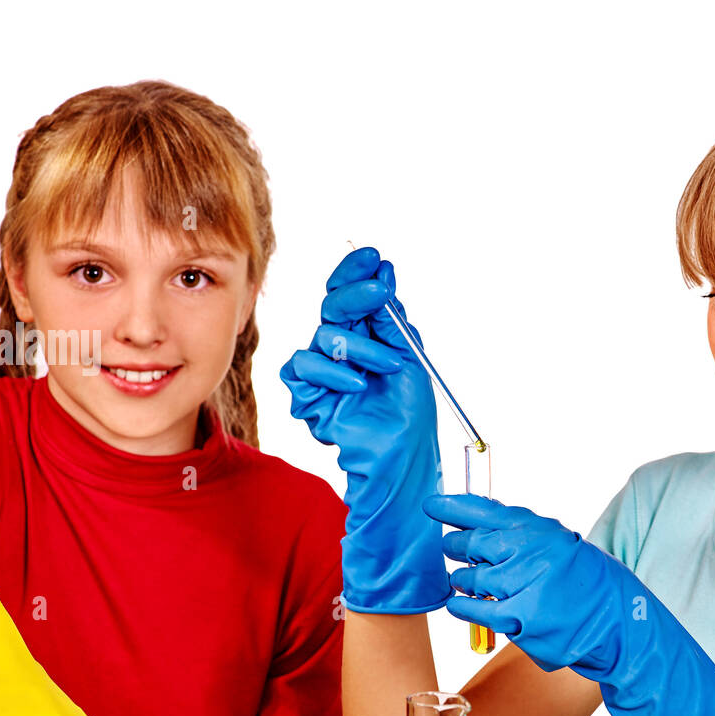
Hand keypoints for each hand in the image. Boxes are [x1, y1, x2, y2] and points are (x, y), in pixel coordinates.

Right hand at [280, 246, 449, 613]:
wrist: (402, 458)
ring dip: (359, 348)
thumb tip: (383, 272)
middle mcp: (342, 347)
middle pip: (333, 306)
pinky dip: (331, 374)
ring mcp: (324, 371)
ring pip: (322, 337)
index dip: (357, 272)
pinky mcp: (309, 395)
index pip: (352, 293)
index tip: (374, 256)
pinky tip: (356, 385)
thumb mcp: (410, 356)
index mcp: (367, 334)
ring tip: (389, 368)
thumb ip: (391, 318)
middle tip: (379, 291)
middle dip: (356, 295)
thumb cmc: (411, 412)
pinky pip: (303, 370)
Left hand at [423, 494, 714, 715]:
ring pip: (470, 578)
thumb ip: (520, 537)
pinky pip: (474, 609)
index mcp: (541, 530)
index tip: (432, 505)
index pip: (487, 510)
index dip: (454, 506)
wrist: (617, 622)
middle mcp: (532, 551)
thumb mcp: (559, 547)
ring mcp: (526, 585)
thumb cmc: (583, 584)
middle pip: (472, 544)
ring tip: (467, 581)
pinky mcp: (521, 619)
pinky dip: (462, 606)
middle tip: (453, 548)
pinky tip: (459, 603)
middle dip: (457, 546)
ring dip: (462, 580)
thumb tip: (473, 530)